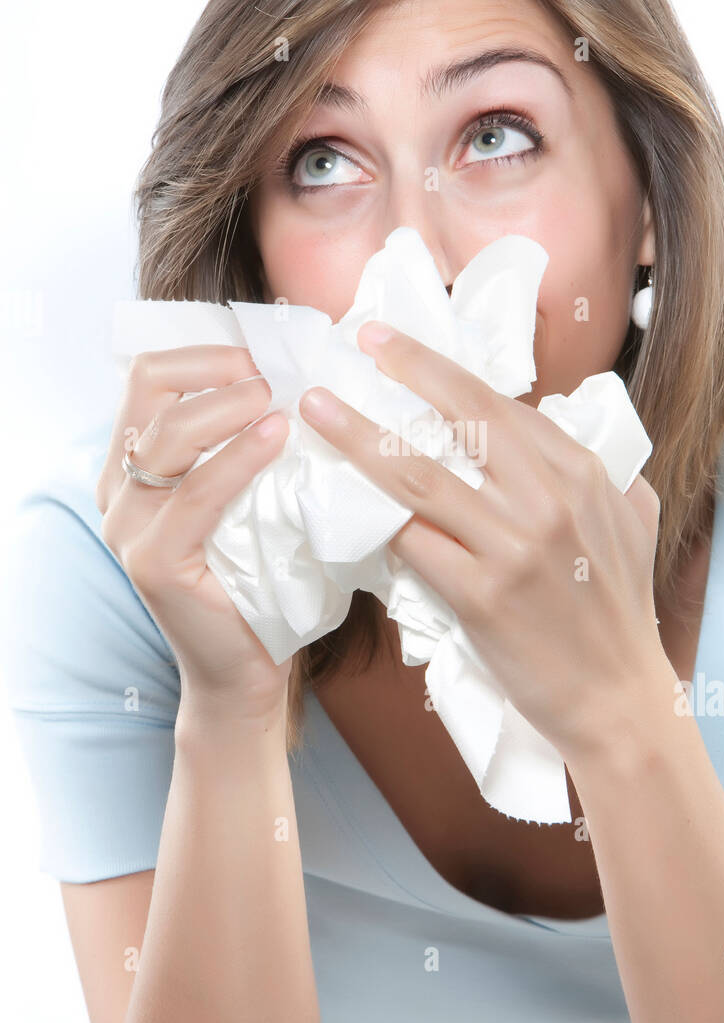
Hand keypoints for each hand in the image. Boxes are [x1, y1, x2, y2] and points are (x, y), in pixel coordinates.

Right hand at [96, 345, 292, 726]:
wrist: (248, 670)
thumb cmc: (261, 578)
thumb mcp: (253, 496)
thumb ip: (251, 442)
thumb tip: (305, 375)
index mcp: (135, 464)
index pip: (151, 373)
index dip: (208, 353)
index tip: (265, 354)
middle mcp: (119, 488)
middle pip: (150, 386)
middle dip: (216, 367)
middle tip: (274, 372)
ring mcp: (129, 527)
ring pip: (169, 433)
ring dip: (229, 404)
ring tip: (279, 397)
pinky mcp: (154, 563)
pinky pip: (194, 494)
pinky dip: (238, 458)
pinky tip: (278, 437)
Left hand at [298, 321, 666, 755]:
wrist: (618, 700)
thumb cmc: (622, 613)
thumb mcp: (632, 523)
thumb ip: (605, 473)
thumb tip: (566, 433)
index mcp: (581, 472)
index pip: (501, 403)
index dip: (442, 369)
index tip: (398, 344)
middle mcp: (550, 498)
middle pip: (463, 416)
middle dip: (406, 368)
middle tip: (358, 338)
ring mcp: (514, 546)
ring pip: (419, 475)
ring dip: (359, 436)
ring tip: (317, 410)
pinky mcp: (482, 595)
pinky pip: (412, 543)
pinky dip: (373, 519)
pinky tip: (337, 499)